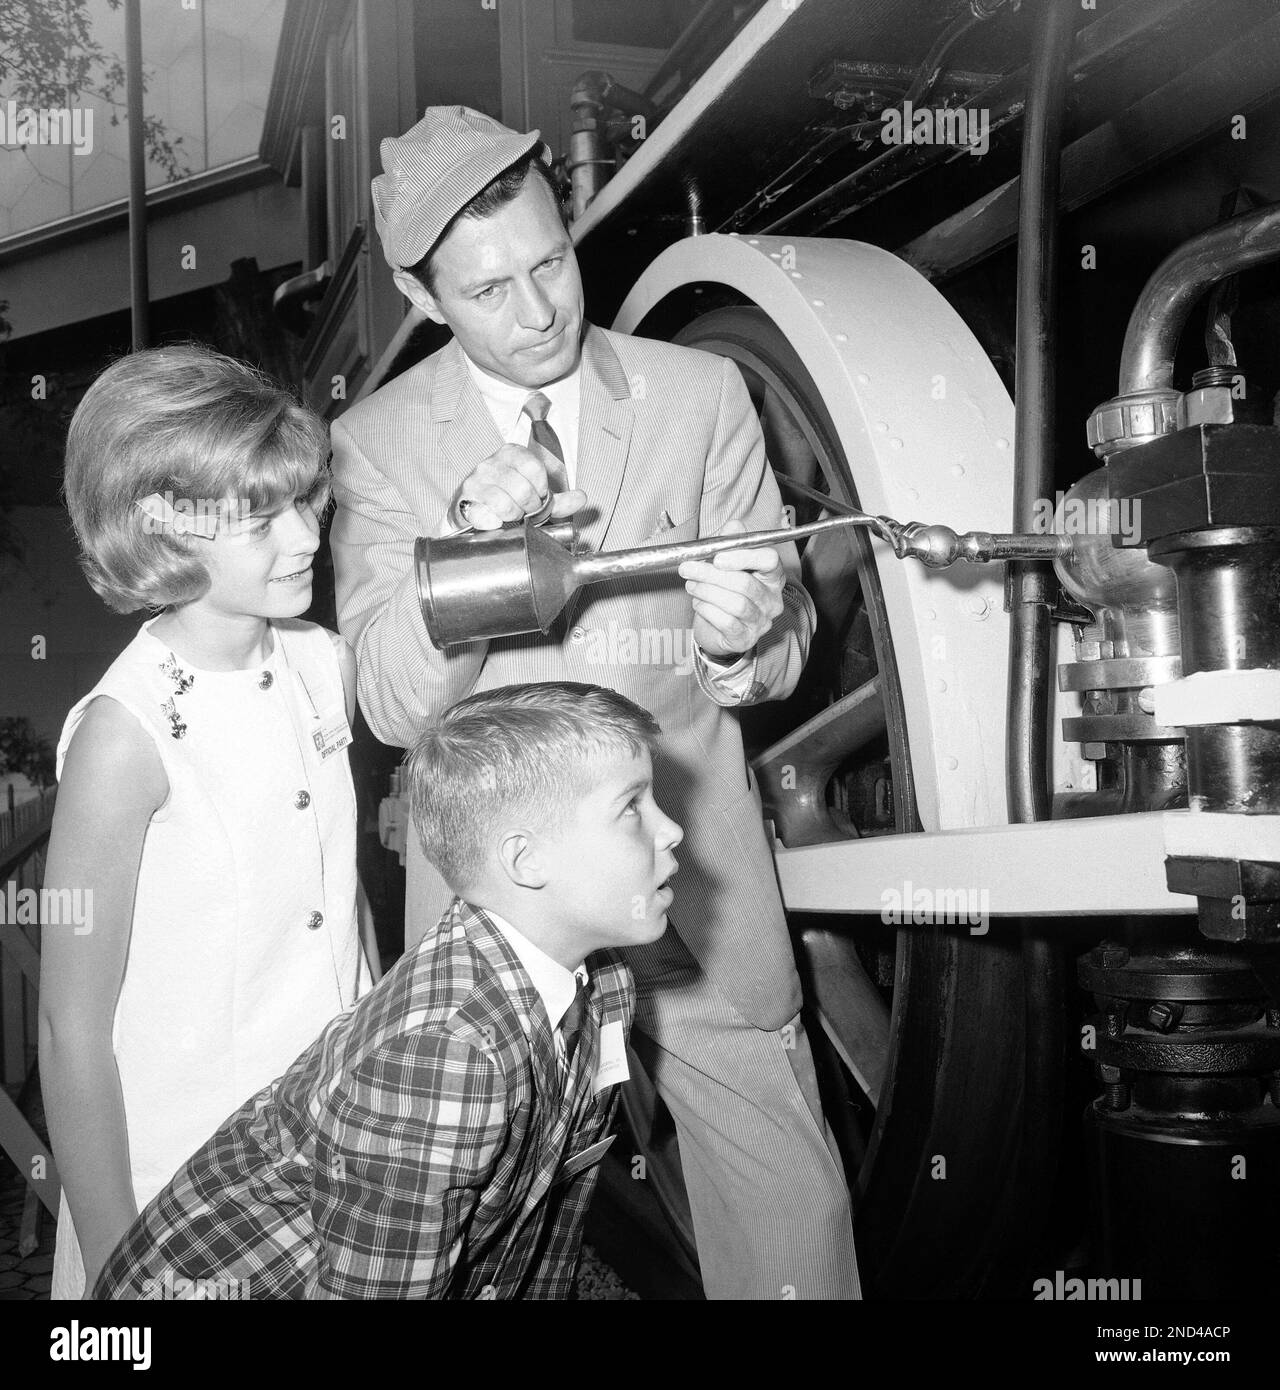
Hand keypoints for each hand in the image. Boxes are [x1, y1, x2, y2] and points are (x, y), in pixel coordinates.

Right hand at [455, 444, 585, 529]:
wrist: (468, 510)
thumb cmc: (503, 500)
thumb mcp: (532, 496)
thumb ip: (557, 499)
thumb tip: (582, 497)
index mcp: (509, 454)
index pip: (534, 467)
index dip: (541, 489)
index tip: (537, 496)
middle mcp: (489, 464)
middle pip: (523, 489)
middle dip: (529, 508)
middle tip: (525, 513)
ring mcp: (474, 482)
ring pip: (505, 504)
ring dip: (513, 517)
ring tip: (511, 517)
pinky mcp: (463, 501)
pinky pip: (486, 516)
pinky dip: (496, 523)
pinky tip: (496, 522)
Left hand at [678, 518, 784, 658]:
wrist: (718, 629)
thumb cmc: (725, 591)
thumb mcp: (727, 562)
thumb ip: (732, 542)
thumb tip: (734, 525)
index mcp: (772, 576)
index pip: (770, 560)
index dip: (743, 557)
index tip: (717, 557)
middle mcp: (772, 600)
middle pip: (745, 584)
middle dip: (711, 575)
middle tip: (688, 568)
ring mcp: (761, 622)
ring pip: (735, 604)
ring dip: (706, 592)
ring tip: (690, 585)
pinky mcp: (745, 639)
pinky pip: (726, 622)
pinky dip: (707, 610)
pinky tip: (698, 603)